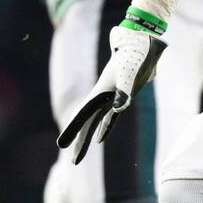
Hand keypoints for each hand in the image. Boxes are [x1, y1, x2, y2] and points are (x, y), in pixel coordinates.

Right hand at [57, 25, 166, 163]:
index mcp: (100, 92)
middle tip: (73, 162)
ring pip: (95, 122)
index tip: (61, 146)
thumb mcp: (129, 71)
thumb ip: (124, 89)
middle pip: (86, 123)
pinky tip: (100, 139)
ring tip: (78, 156)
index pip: (83, 116)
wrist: (142, 41)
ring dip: (87, 138)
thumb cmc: (134, 54)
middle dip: (79, 142)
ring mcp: (111, 96)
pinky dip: (105, 128)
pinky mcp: (123, 96)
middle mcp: (102, 96)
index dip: (72, 130)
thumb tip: (119, 108)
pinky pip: (110, 117)